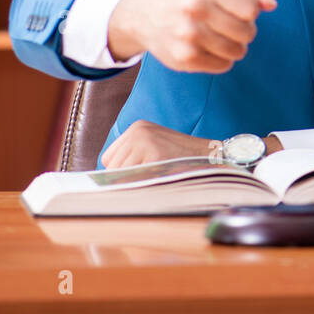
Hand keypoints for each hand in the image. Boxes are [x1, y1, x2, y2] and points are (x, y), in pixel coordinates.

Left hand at [100, 123, 284, 168]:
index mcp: (138, 127)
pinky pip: (133, 180)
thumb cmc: (180, 158)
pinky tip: (157, 180)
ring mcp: (145, 143)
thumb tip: (105, 181)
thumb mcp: (154, 146)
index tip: (136, 175)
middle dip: (126, 177)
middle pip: (112, 166)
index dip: (120, 170)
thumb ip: (133, 155)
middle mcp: (138, 132)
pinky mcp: (153, 156)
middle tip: (149, 177)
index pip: (110, 157)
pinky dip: (141, 185)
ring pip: (120, 174)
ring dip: (134, 182)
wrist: (209, 156)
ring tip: (155, 176)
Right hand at [107, 0, 276, 71]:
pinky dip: (220, 59)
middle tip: (230, 24)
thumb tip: (271, 5)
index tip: (241, 8)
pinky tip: (206, 47)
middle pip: (247, 32)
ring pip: (238, 51)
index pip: (251, 7)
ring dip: (234, 46)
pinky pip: (224, 65)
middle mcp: (195, 7)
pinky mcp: (184, 58)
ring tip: (218, 36)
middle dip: (244, 29)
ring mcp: (188, 35)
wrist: (148, 14)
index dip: (250, 9)